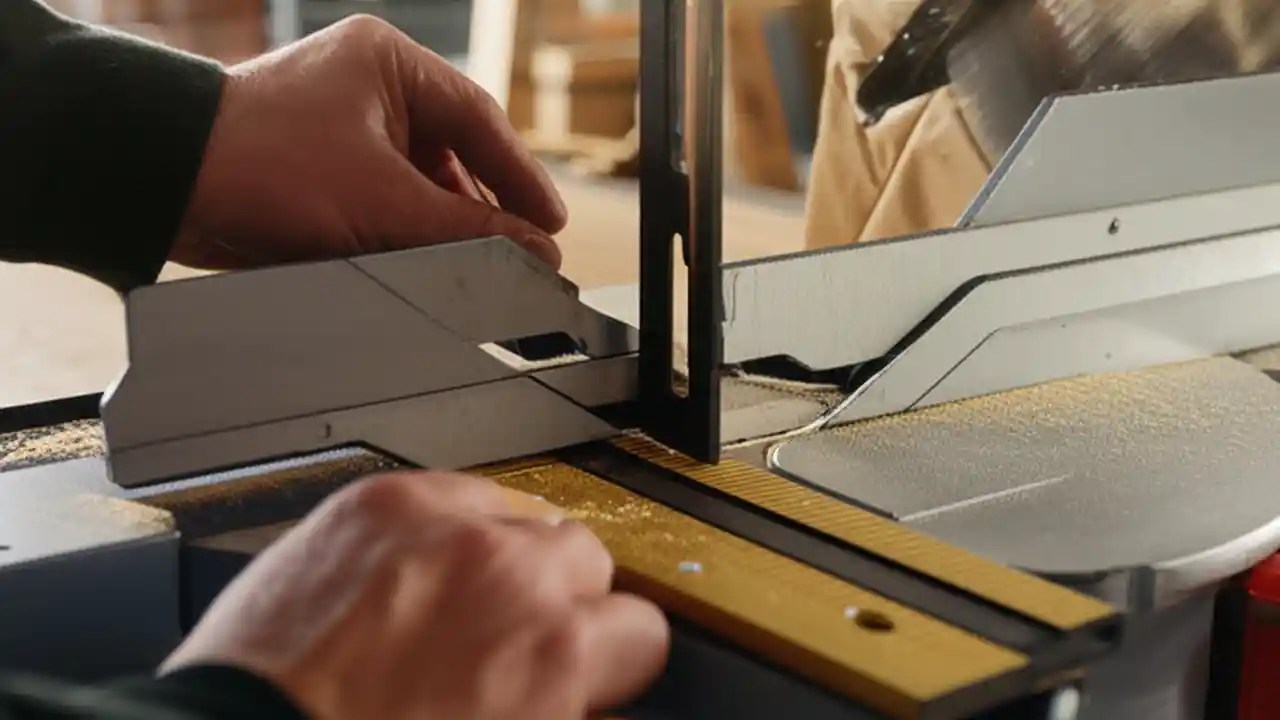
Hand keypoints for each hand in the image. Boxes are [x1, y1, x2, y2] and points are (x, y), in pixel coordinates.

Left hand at [161, 471, 668, 719]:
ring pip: (520, 514)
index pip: (641, 627)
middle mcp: (508, 572)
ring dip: (502, 556)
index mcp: (556, 650)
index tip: (586, 671)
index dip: (609, 661)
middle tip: (509, 641)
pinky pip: (447, 491)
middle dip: (557, 602)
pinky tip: (410, 574)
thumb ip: (566, 708)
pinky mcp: (376, 503)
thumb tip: (587, 701)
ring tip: (453, 605)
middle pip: (585, 556)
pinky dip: (439, 528)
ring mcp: (440, 527)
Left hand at [172, 15, 565, 269]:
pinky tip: (419, 263)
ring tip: (470, 265)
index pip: (480, 120)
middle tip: (519, 254)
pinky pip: (383, 197)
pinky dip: (403, 231)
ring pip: (419, 180)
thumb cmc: (261, 164)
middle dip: (482, 208)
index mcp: (389, 63)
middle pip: (454, 153)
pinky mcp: (319, 164)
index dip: (521, 177)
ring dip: (441, 225)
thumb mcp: (384, 202)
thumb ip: (469, 231)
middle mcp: (368, 85)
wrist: (162, 184)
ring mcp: (342, 124)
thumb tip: (537, 250)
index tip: (551, 223)